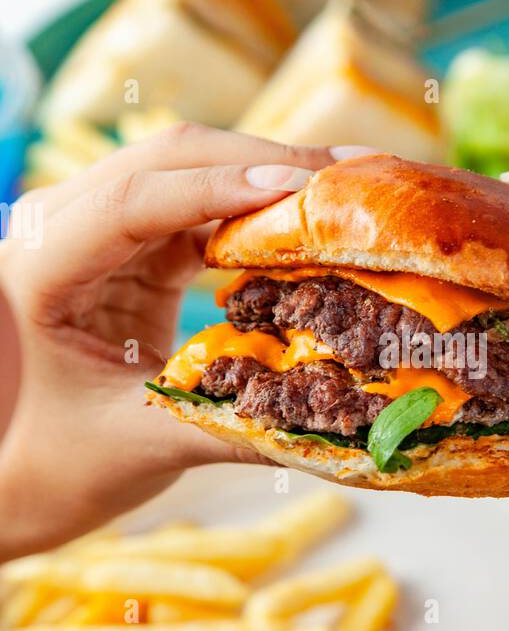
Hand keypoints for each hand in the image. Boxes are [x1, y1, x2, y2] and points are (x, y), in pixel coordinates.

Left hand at [0, 125, 338, 557]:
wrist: (26, 471)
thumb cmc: (61, 464)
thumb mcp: (141, 445)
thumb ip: (231, 425)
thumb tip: (338, 423)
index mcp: (38, 268)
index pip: (132, 201)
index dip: (218, 189)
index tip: (298, 187)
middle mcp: (61, 226)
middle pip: (170, 159)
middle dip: (265, 161)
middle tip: (354, 178)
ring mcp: (100, 226)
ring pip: (195, 170)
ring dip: (273, 175)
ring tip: (353, 189)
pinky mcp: (136, 243)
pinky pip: (206, 206)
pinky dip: (263, 209)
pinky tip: (317, 219)